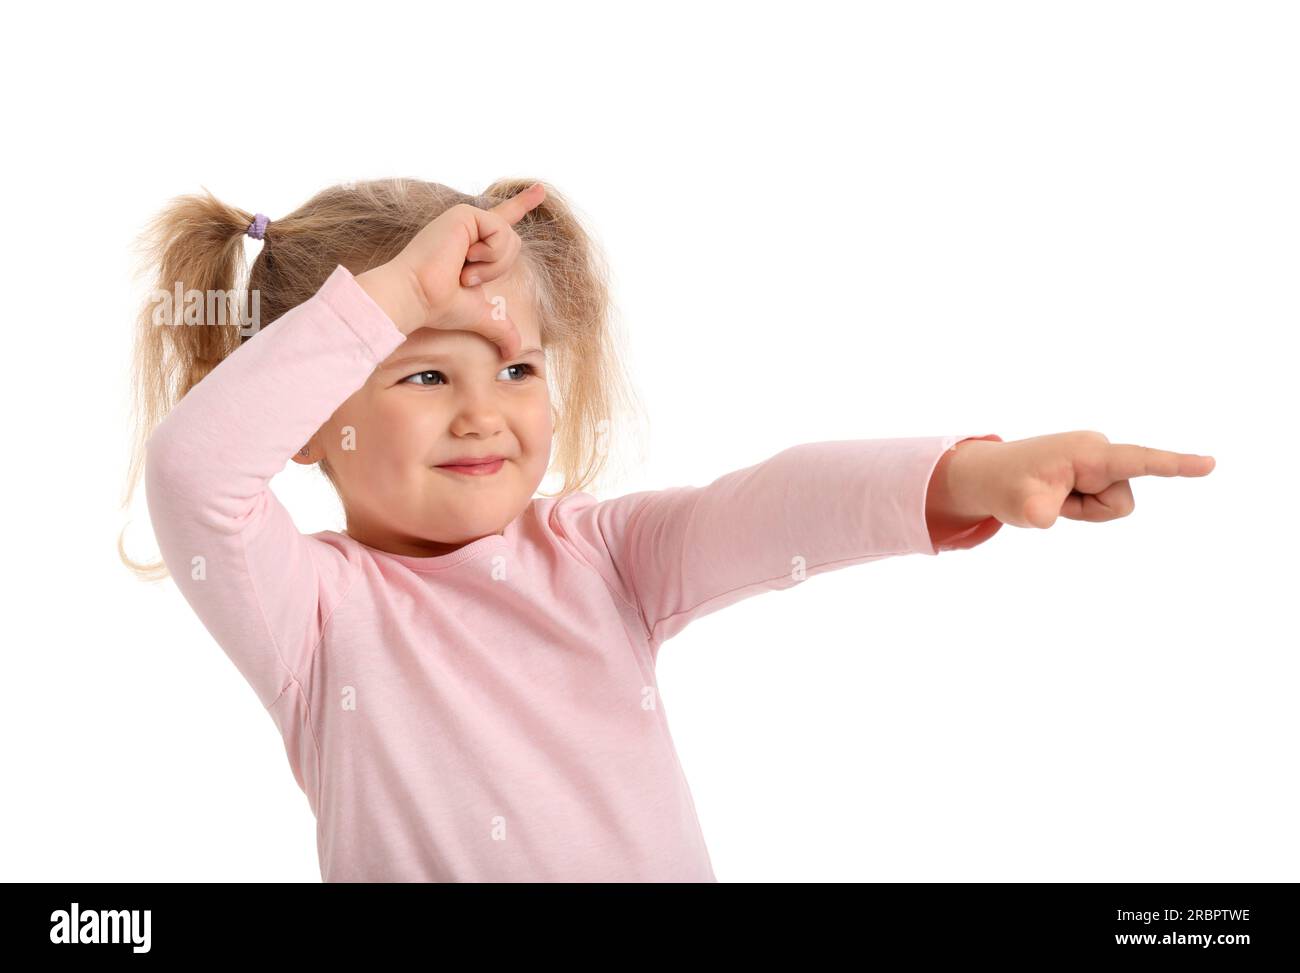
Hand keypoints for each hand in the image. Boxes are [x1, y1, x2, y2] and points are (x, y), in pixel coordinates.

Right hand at [355, 183, 546, 357]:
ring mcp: (466, 218)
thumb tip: (513, 355)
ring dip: (493, 264)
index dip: (522, 205)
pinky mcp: (464, 214)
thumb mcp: (481, 317)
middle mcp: (470, 227)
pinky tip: (465, 258)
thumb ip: (501, 329)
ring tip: (464, 270)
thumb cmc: (439, 307)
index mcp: (474, 244)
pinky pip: (500, 232)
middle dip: (498, 269)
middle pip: (514, 243)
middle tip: (467, 278)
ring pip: (509, 238)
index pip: (504, 221)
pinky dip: (489, 254)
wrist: (418, 300)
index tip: (540, 190)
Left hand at [939, 430, 1215, 529]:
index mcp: (1088, 452)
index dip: (1174, 465)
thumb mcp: (1019, 504)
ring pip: (1114, 505)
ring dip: (1084, 510)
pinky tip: (1059, 496)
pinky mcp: (1097, 469)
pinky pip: (1104, 503)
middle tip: (1053, 500)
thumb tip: (1041, 516)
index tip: (1209, 464)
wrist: (991, 475)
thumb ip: (1036, 511)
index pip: (1138, 461)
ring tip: (1054, 497)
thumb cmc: (1006, 485)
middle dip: (1089, 512)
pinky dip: (1082, 508)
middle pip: (1120, 502)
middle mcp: (1099, 450)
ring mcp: (1099, 460)